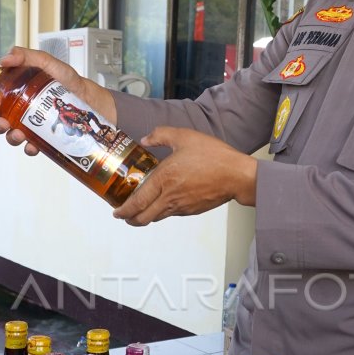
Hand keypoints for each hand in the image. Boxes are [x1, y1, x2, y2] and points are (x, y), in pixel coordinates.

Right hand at [0, 46, 116, 155]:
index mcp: (18, 91)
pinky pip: (31, 147)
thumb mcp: (49, 63)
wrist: (91, 101)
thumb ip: (28, 56)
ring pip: (12, 135)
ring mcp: (32, 126)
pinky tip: (33, 146)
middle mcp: (21, 109)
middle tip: (3, 122)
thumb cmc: (70, 82)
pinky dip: (29, 148)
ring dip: (10, 137)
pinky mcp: (43, 139)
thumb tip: (6, 58)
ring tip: (19, 135)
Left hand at [113, 126, 257, 225]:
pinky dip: (162, 211)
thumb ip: (160, 135)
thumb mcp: (184, 136)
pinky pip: (171, 214)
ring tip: (142, 209)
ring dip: (145, 217)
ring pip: (157, 218)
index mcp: (163, 179)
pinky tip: (164, 201)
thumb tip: (145, 139)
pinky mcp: (192, 210)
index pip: (137, 202)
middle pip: (143, 218)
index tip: (116, 211)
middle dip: (130, 219)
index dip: (123, 210)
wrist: (237, 175)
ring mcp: (181, 207)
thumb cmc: (213, 156)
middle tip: (124, 215)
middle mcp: (169, 197)